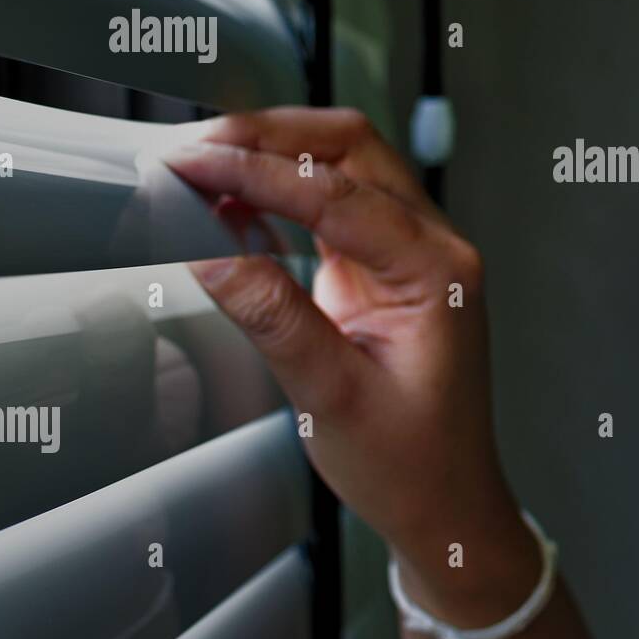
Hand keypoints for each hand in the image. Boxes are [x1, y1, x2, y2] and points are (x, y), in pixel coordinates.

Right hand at [163, 108, 542, 628]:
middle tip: (192, 149)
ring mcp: (416, 251)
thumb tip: (207, 246)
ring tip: (202, 166)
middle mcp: (436, 247)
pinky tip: (237, 202)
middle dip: (270, 137)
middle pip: (352, 150)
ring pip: (346, 167)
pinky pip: (337, 205)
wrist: (448, 502)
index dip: (256, 170)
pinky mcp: (390, 266)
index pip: (337, 194)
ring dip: (276, 156)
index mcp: (438, 272)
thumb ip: (273, 315)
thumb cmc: (409, 463)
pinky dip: (285, 192)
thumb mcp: (331, 397)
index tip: (189, 160)